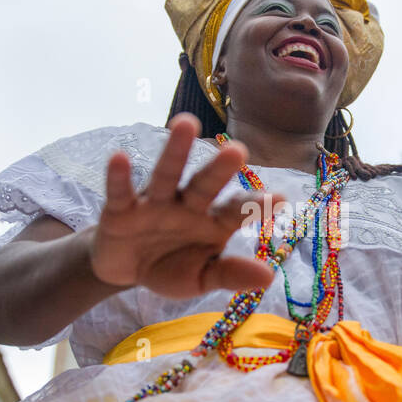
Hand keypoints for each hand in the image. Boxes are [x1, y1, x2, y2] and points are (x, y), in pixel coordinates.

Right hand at [89, 113, 281, 297]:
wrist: (125, 271)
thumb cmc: (171, 267)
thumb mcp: (201, 278)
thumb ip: (230, 274)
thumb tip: (269, 278)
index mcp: (213, 221)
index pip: (238, 211)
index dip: (256, 206)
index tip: (281, 199)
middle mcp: (187, 204)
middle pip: (205, 184)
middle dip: (219, 168)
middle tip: (237, 150)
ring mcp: (155, 203)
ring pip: (167, 174)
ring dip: (176, 151)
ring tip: (186, 123)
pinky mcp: (121, 209)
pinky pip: (121, 192)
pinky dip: (119, 177)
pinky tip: (119, 157)